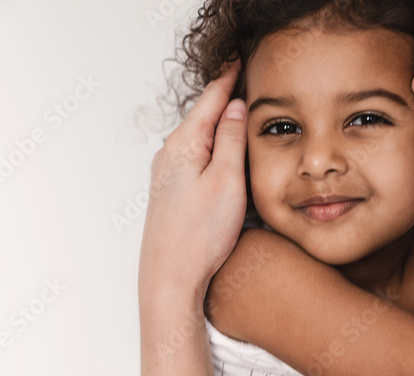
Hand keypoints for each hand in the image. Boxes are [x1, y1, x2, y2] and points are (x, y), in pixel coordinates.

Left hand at [138, 58, 248, 299]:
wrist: (169, 279)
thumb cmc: (197, 236)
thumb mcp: (227, 181)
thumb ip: (232, 140)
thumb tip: (235, 108)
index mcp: (183, 145)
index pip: (211, 99)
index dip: (229, 77)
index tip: (241, 58)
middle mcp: (169, 156)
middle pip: (204, 118)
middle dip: (226, 99)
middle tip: (246, 79)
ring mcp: (167, 176)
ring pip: (200, 140)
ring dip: (221, 127)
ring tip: (242, 112)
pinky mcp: (171, 194)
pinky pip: (196, 160)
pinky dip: (214, 150)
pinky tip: (225, 155)